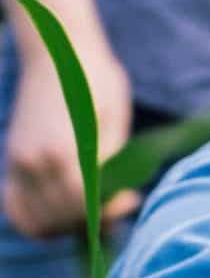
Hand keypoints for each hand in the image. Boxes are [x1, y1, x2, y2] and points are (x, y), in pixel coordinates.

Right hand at [2, 47, 138, 238]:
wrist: (57, 53)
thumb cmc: (96, 83)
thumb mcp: (115, 123)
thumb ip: (111, 168)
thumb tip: (116, 204)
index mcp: (65, 150)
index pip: (84, 206)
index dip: (110, 212)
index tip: (129, 199)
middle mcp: (35, 161)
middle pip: (63, 218)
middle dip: (92, 220)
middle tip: (114, 203)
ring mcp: (19, 162)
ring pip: (39, 221)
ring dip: (67, 224)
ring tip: (90, 206)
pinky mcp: (13, 161)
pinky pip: (16, 209)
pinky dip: (36, 221)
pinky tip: (60, 212)